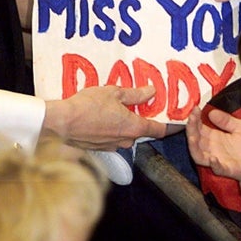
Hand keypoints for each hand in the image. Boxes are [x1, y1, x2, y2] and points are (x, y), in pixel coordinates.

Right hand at [43, 84, 167, 149]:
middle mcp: (126, 141)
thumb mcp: (114, 93)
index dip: (170, 126)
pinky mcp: (100, 148)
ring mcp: (112, 147)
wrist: (62, 123)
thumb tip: (152, 91)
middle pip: (141, 131)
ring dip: (125, 124)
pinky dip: (112, 129)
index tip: (178, 121)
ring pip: (126, 135)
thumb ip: (135, 94)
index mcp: (133, 127)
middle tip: (140, 105)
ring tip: (116, 108)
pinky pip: (112, 138)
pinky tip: (102, 117)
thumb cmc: (88, 106)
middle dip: (142, 119)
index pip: (159, 130)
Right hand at [187, 106, 240, 188]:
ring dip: (194, 147)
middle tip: (191, 118)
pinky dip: (214, 164)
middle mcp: (215, 149)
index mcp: (217, 138)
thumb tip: (211, 112)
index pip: (200, 128)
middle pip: (196, 140)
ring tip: (192, 137)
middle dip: (191, 129)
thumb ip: (227, 120)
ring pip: (200, 156)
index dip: (195, 119)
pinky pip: (219, 169)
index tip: (195, 108)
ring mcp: (221, 161)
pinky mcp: (231, 171)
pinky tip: (212, 158)